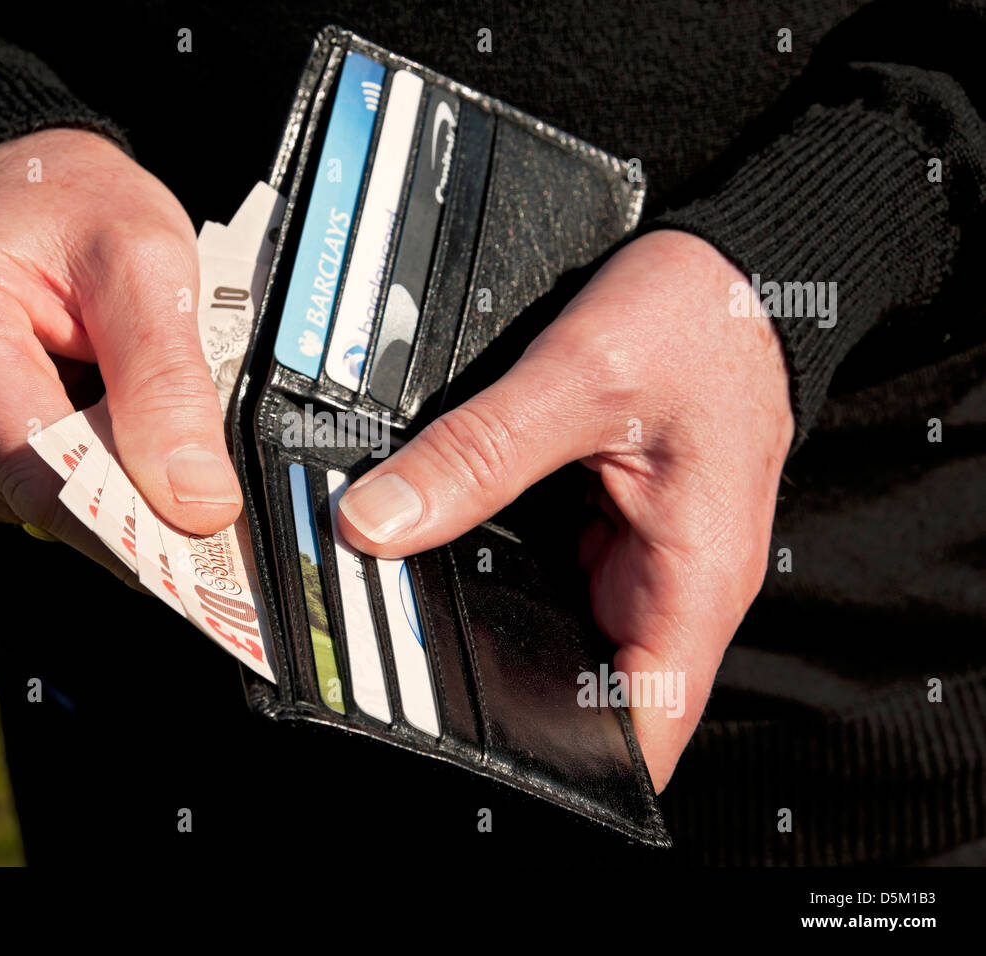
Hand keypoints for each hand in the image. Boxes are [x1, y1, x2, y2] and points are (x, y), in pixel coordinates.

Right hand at [0, 129, 240, 576]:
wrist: (27, 192)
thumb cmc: (81, 212)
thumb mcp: (146, 265)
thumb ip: (168, 385)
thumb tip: (197, 508)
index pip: (40, 470)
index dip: (131, 520)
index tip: (204, 548)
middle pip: (34, 495)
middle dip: (120, 486)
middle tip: (182, 442)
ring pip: (28, 507)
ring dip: (92, 470)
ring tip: (102, 386)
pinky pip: (14, 501)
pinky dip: (65, 470)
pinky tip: (70, 406)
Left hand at [336, 230, 793, 789]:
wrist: (735, 273)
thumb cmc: (699, 322)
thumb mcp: (578, 379)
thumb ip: (478, 454)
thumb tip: (380, 521)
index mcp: (694, 579)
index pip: (649, 727)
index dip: (574, 765)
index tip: (486, 754)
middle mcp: (670, 586)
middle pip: (583, 689)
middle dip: (498, 687)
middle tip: (407, 652)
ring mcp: (639, 561)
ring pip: (555, 632)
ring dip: (491, 628)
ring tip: (413, 598)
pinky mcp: (612, 530)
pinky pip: (547, 576)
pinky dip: (498, 571)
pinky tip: (447, 551)